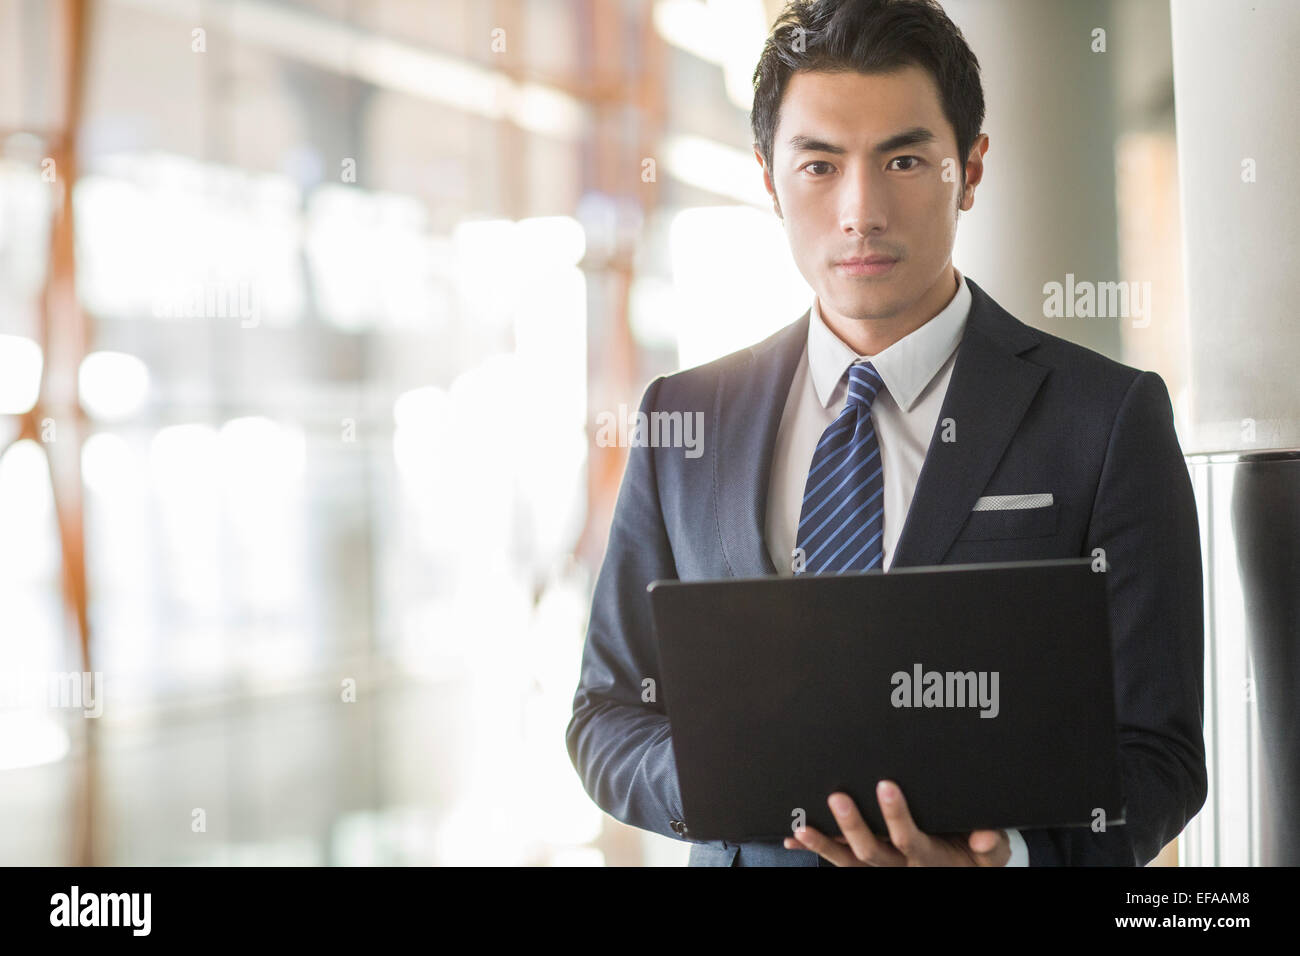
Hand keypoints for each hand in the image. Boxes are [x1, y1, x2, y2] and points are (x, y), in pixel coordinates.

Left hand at [783, 780, 1010, 865]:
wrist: (965, 867)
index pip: (907, 837)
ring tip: (802, 825)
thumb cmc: (976, 852)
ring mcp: (879, 867)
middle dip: (853, 824)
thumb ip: (991, 842)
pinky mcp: (865, 865)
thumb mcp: (992, 849)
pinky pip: (837, 860)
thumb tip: (983, 838)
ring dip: (824, 843)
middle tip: (837, 797)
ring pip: (847, 859)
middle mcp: (899, 864)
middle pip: (871, 850)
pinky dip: (814, 849)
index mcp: (927, 855)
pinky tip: (792, 838)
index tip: (885, 784)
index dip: (895, 815)